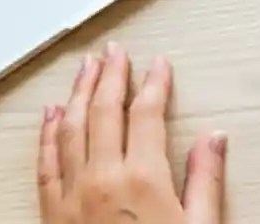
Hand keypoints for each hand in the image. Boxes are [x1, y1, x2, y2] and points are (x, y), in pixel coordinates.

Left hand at [38, 43, 225, 223]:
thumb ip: (205, 181)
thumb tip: (214, 141)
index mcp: (144, 179)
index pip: (147, 114)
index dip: (154, 83)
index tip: (158, 66)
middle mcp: (104, 179)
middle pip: (105, 110)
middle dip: (111, 75)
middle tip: (115, 52)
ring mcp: (73, 194)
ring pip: (72, 128)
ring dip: (79, 92)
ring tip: (85, 69)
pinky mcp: (52, 212)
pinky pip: (45, 162)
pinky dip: (47, 133)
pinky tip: (51, 114)